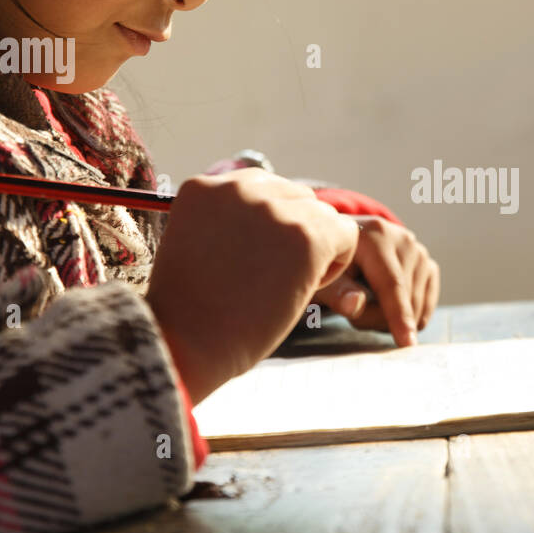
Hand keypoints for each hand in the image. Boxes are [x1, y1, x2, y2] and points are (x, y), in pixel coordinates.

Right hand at [147, 169, 359, 403]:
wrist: (186, 346)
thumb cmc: (192, 313)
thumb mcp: (201, 247)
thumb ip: (233, 223)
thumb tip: (281, 222)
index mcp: (205, 187)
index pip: (264, 190)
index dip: (268, 229)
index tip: (248, 264)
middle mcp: (238, 187)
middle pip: (298, 197)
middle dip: (294, 235)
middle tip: (266, 279)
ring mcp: (273, 208)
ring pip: (324, 216)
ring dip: (315, 250)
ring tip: (280, 286)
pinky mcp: (306, 235)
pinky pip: (347, 236)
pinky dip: (335, 265)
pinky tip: (303, 289)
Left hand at [310, 215, 439, 345]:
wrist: (343, 249)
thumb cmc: (330, 267)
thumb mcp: (323, 280)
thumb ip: (337, 294)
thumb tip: (356, 306)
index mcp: (375, 236)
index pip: (391, 283)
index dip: (398, 314)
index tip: (406, 343)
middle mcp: (403, 240)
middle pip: (404, 298)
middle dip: (378, 318)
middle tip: (353, 314)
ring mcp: (419, 253)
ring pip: (416, 306)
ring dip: (390, 319)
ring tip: (367, 305)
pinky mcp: (429, 266)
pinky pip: (425, 307)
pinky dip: (406, 317)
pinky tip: (386, 306)